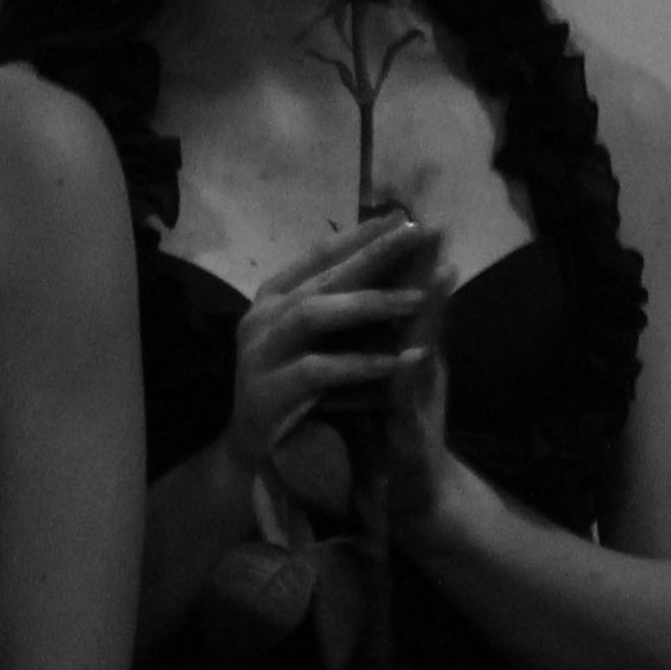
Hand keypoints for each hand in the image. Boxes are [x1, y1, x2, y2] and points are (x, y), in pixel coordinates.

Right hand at [224, 212, 439, 518]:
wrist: (253, 452)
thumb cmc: (294, 390)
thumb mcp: (318, 340)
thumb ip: (342, 303)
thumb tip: (391, 259)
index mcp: (273, 298)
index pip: (320, 255)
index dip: (361, 235)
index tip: (403, 217)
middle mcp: (262, 317)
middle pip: (323, 276)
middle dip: (372, 254)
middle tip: (416, 235)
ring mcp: (260, 353)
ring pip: (316, 314)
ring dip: (369, 304)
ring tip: (417, 298)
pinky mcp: (268, 391)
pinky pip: (319, 370)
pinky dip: (360, 364)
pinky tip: (398, 360)